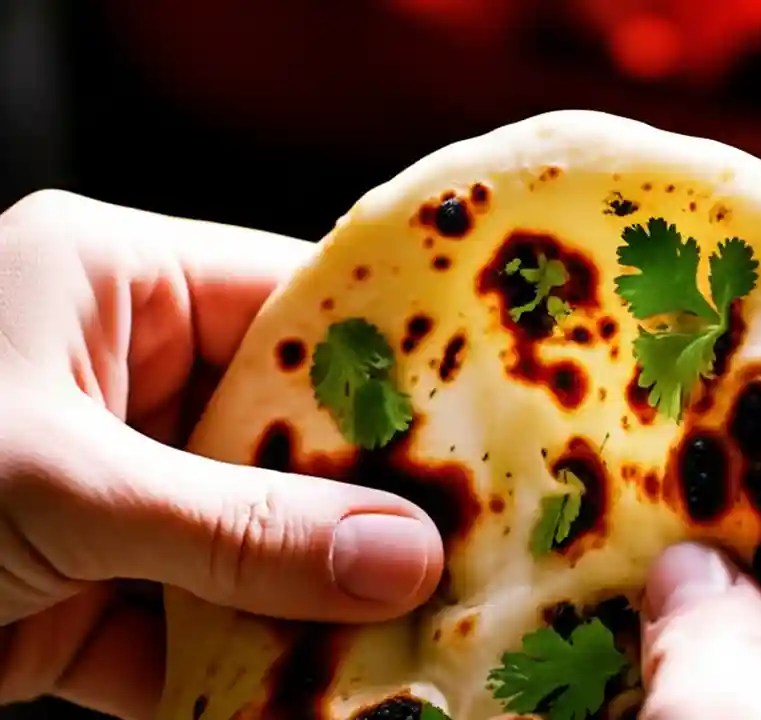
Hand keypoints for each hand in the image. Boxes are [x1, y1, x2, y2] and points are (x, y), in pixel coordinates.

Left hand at [0, 191, 445, 718]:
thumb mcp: (54, 486)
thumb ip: (233, 529)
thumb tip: (403, 557)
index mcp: (111, 283)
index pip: (295, 302)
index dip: (398, 360)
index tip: (496, 419)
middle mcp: (121, 376)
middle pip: (292, 435)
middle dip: (372, 502)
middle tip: (478, 545)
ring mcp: (115, 489)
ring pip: (260, 537)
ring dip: (325, 595)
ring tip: (428, 630)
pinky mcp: (94, 590)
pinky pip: (206, 621)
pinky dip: (257, 667)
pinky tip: (329, 698)